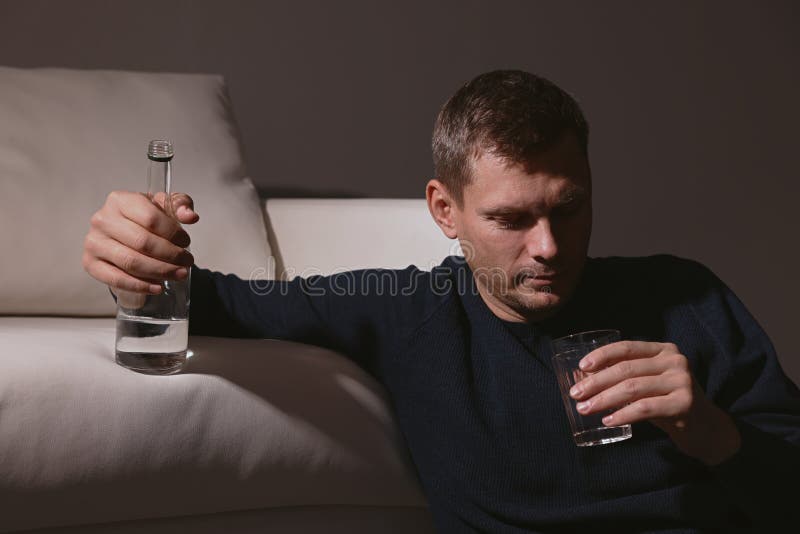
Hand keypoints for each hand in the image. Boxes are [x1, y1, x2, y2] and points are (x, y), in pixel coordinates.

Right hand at [82, 190, 198, 296]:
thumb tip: (191, 216)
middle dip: (171, 255)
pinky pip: (117, 279)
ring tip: (179, 274)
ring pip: (132, 262)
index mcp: (119, 200)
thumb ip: (180, 205)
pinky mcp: (90, 263)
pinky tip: (158, 287)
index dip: (173, 233)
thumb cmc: (146, 220)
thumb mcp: (164, 207)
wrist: (122, 235)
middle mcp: (102, 219)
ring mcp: (93, 242)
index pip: (151, 218)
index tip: (186, 242)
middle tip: (188, 262)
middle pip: (143, 242)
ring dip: (160, 271)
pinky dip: (140, 286)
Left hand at [569, 340, 740, 465]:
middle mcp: (675, 361)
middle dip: (596, 382)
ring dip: (604, 399)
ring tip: (585, 408)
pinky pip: (645, 408)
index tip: (581, 367)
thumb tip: (581, 378)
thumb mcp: (647, 385)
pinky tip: (608, 420)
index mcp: (663, 350)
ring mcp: (682, 381)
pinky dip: (623, 414)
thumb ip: (623, 378)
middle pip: (626, 369)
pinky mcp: (684, 403)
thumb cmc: (668, 403)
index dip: (601, 355)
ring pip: (632, 388)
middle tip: (575, 394)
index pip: (627, 347)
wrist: (707, 429)